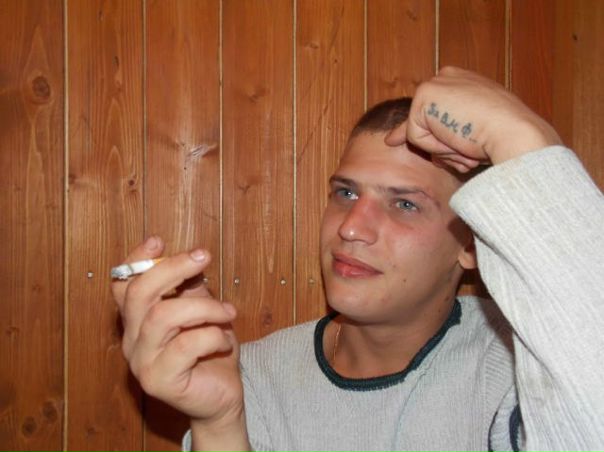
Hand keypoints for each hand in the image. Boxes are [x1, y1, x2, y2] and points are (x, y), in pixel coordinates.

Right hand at [111, 237, 247, 444]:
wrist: (221, 396)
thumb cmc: (211, 350)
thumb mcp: (202, 311)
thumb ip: (191, 288)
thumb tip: (192, 257)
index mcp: (138, 319)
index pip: (123, 284)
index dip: (137, 259)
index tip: (159, 241)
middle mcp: (132, 339)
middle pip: (139, 294)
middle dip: (173, 268)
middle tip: (203, 256)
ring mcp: (142, 362)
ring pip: (163, 316)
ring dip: (204, 307)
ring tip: (228, 312)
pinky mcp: (159, 381)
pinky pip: (186, 346)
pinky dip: (213, 336)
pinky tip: (225, 341)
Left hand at [386, 66, 561, 171]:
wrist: (513, 132)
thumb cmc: (502, 136)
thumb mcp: (467, 132)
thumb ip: (435, 133)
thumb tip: (389, 140)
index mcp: (462, 82)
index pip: (433, 114)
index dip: (438, 137)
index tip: (457, 142)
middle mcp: (445, 77)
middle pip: (423, 127)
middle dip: (442, 146)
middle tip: (472, 144)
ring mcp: (433, 84)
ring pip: (420, 136)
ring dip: (442, 149)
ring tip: (469, 140)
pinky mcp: (423, 97)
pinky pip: (415, 138)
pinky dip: (436, 147)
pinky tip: (458, 137)